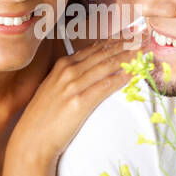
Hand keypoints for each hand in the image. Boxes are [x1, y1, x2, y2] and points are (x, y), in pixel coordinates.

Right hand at [7, 28, 144, 165]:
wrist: (31, 140)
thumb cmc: (43, 117)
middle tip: (144, 37)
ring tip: (144, 50)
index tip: (131, 35)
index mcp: (62, 65)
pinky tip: (133, 73)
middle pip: (103, 53)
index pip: (94, 48)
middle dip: (126, 43)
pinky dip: (121, 78)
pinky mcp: (79, 102)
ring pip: (106, 66)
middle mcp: (68, 71)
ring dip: (127, 56)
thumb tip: (89, 71)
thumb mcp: (53, 88)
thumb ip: (69, 77)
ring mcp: (73, 86)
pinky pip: (105, 86)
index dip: (115, 40)